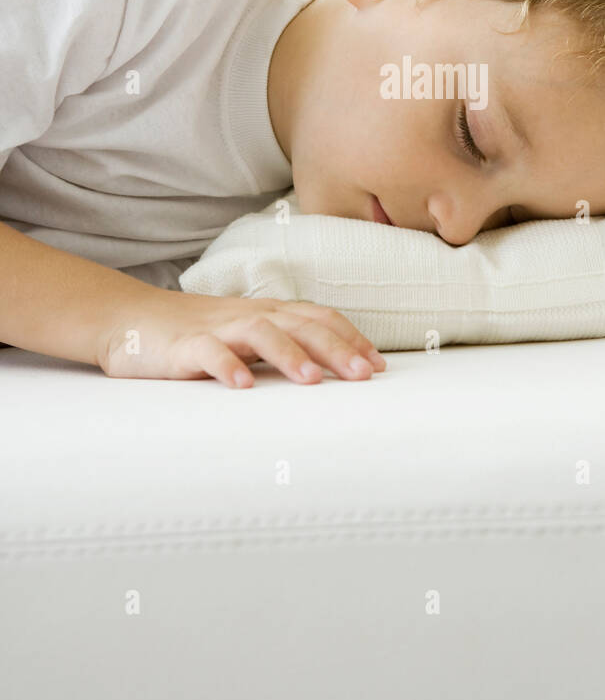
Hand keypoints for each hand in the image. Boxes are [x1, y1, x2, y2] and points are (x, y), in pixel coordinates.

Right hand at [97, 292, 386, 386]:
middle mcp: (249, 316)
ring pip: (260, 333)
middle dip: (336, 348)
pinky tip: (242, 385)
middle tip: (364, 375)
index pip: (319, 319)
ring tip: (312, 380)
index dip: (351, 338)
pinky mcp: (182, 346)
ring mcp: (216, 328)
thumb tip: (330, 373)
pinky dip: (226, 366)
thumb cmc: (195, 334)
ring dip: (289, 354)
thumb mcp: (245, 337)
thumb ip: (281, 348)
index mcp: (268, 314)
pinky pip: (207, 351)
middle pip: (301, 325)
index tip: (379, 365)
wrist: (129, 319)